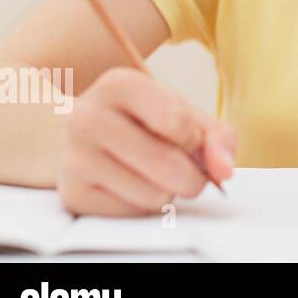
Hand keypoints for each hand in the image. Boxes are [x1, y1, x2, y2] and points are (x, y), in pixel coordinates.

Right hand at [56, 67, 236, 215]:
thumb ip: (217, 136)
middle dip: (193, 176)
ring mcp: (74, 157)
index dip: (195, 138)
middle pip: (168, 164)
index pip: (178, 121)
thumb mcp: (183, 114)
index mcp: (119, 85)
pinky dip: (144, 205)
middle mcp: (87, 117)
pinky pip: (133, 213)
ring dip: (169, 192)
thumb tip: (225, 169)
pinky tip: (130, 185)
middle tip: (186, 170)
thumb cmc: (144, 122)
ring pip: (154, 194)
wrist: (83, 137)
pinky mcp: (72, 194)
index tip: (188, 137)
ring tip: (152, 173)